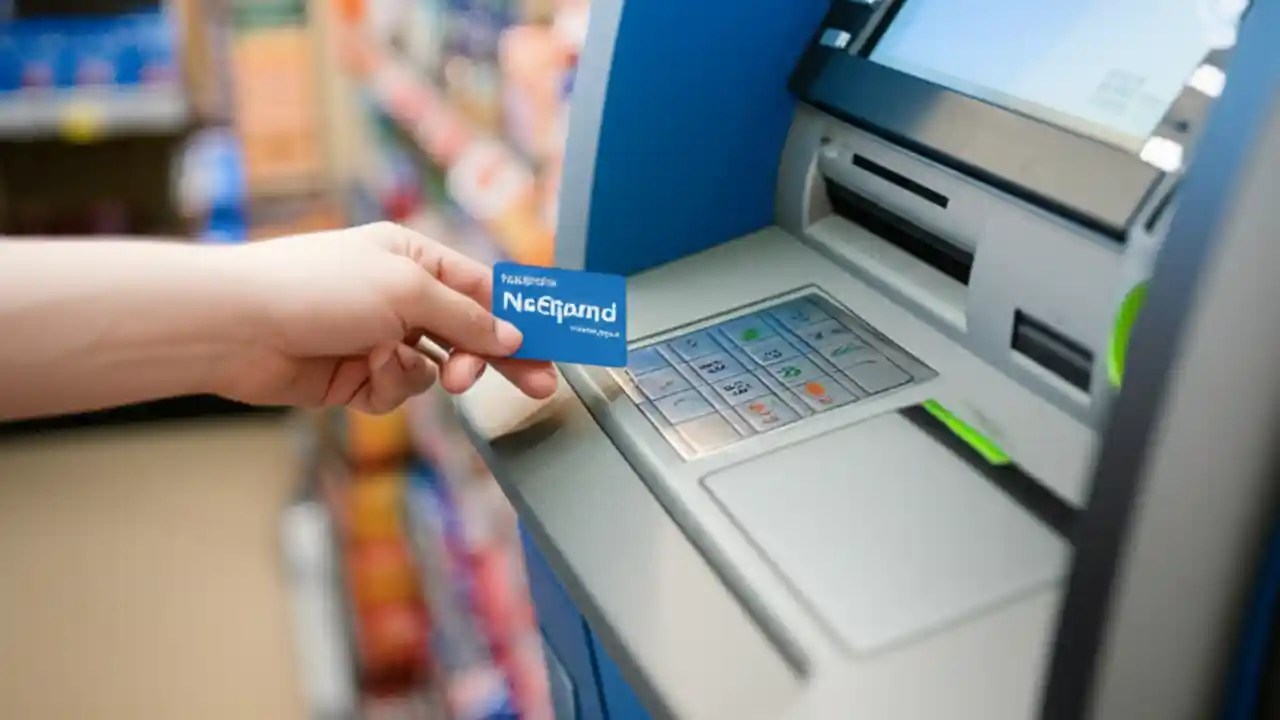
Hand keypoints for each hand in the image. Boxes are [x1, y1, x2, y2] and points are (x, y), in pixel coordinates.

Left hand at [213, 222, 556, 412]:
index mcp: (414, 258)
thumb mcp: (406, 290)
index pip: (485, 289)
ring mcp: (378, 337)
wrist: (238, 328)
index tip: (555, 346)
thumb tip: (510, 336)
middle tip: (538, 387)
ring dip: (424, 374)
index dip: (521, 319)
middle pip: (469, 333)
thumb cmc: (313, 287)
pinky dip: (387, 389)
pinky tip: (362, 376)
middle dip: (497, 360)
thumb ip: (466, 317)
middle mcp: (399, 296)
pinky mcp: (356, 376)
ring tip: (393, 365)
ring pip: (435, 370)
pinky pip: (398, 391)